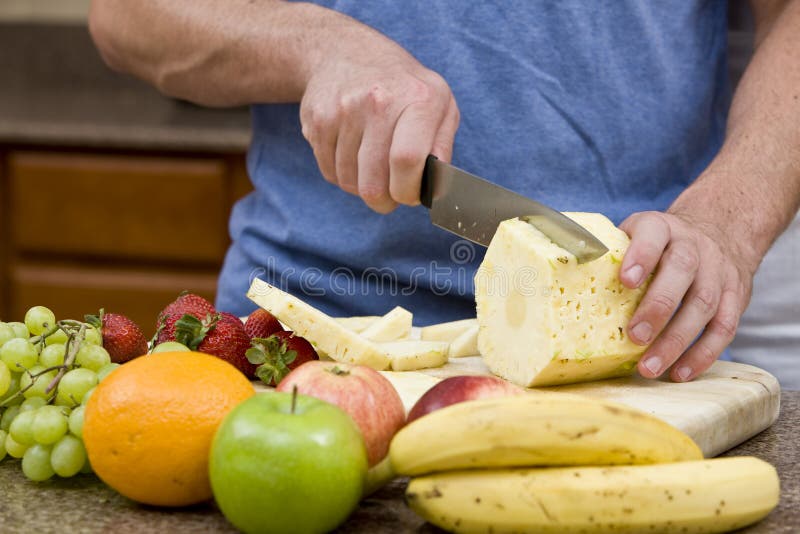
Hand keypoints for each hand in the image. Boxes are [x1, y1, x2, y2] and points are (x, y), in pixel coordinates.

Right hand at [300, 41, 458, 212]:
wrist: (347, 52)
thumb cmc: (403, 87)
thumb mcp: (439, 103)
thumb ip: (442, 146)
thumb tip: (436, 186)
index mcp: (419, 98)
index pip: (407, 160)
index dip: (407, 191)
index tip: (408, 196)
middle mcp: (379, 101)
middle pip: (374, 182)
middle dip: (384, 201)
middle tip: (389, 197)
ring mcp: (343, 109)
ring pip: (349, 182)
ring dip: (361, 187)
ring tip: (372, 169)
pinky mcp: (317, 119)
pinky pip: (329, 172)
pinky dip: (342, 175)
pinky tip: (352, 156)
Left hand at [618, 211, 757, 381]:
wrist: (719, 232)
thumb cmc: (660, 243)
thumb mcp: (635, 233)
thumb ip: (609, 252)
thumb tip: (560, 281)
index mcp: (662, 228)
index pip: (653, 234)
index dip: (640, 256)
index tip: (625, 280)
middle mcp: (694, 246)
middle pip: (681, 271)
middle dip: (658, 307)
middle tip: (634, 336)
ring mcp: (718, 271)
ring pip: (703, 305)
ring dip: (676, 341)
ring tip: (649, 367)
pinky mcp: (736, 296)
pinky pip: (724, 328)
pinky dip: (703, 354)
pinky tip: (679, 373)